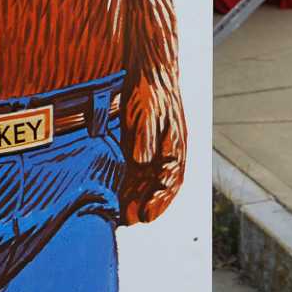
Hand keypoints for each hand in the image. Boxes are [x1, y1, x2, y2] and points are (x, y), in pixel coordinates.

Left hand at [117, 64, 185, 225]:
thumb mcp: (147, 113)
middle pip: (160, 189)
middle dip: (147, 207)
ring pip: (149, 185)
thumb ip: (145, 138)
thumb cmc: (151, 90)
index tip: (145, 216)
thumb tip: (142, 162)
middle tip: (129, 221)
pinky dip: (130, 189)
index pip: (170, 182)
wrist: (149, 70)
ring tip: (120, 217)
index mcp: (176, 148)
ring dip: (137, 201)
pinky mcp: (142, 148)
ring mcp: (155, 152)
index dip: (158, 201)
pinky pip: (138, 174)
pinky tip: (116, 198)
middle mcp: (168, 155)